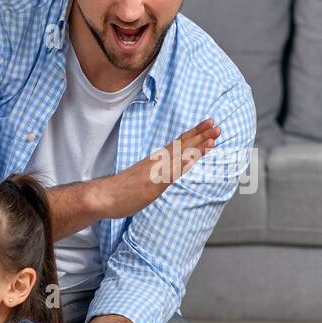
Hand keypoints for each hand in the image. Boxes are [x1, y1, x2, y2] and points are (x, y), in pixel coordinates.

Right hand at [101, 118, 219, 219]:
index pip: (179, 143)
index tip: (208, 125)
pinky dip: (181, 165)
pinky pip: (168, 173)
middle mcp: (157, 161)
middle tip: (216, 126)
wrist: (105, 196)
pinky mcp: (151, 184)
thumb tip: (174, 169)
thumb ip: (162, 172)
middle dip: (201, 135)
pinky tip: (193, 158)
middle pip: (182, 145)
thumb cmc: (124, 189)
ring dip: (196, 147)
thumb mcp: (148, 177)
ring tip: (212, 138)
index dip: (195, 134)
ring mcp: (155, 171)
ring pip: (178, 156)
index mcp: (157, 159)